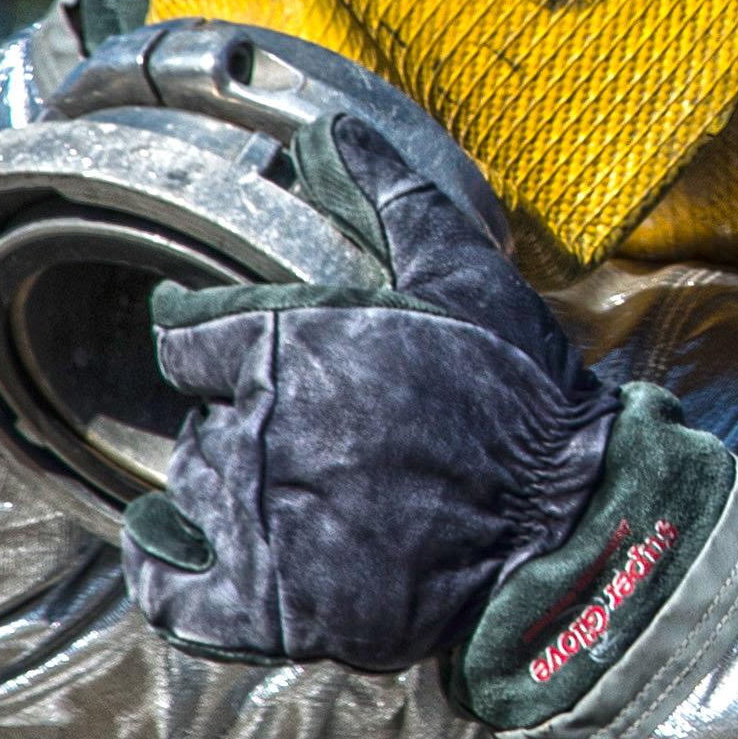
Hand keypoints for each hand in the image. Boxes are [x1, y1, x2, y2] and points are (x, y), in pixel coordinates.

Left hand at [119, 118, 616, 670]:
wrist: (568, 535)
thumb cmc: (522, 404)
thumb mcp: (465, 280)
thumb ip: (388, 199)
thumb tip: (326, 130)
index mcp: (286, 347)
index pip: (186, 336)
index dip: (216, 343)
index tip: (242, 355)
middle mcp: (257, 435)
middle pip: (202, 421)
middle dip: (246, 423)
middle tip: (314, 439)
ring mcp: (259, 527)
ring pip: (196, 495)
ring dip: (231, 492)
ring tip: (292, 497)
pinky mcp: (270, 609)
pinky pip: (173, 595)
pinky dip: (168, 574)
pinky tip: (190, 558)